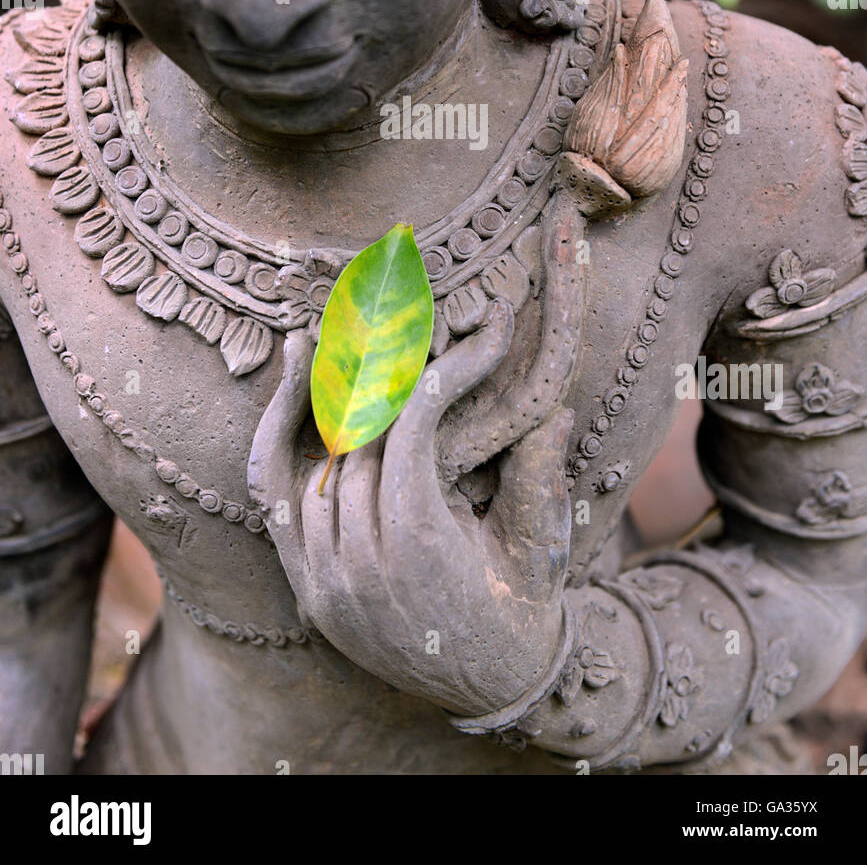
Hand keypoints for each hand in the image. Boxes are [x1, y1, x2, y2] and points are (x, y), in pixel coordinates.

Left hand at [248, 302, 573, 715]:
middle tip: (398, 322)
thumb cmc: (520, 610)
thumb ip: (539, 480)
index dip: (443, 374)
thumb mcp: (540, 549)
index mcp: (419, 547)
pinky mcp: (307, 587)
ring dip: (323, 400)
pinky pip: (274, 503)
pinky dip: (276, 445)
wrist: (490, 690)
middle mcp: (359, 563)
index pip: (413, 430)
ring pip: (310, 464)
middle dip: (383, 376)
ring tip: (328, 339)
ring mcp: (324, 578)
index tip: (477, 338)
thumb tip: (552, 410)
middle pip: (357, 440)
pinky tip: (287, 394)